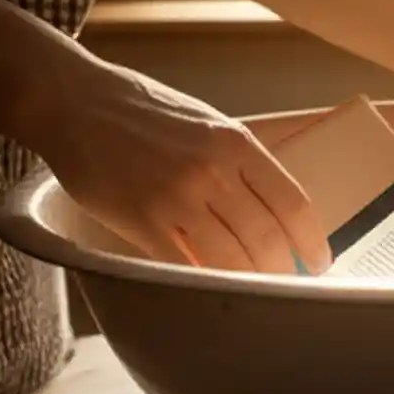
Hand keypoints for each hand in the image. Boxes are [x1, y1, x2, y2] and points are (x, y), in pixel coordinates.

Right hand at [32, 62, 328, 274]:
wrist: (74, 102)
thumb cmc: (144, 113)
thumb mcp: (208, 123)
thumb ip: (242, 163)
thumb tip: (279, 211)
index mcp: (236, 143)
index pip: (294, 204)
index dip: (312, 241)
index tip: (319, 262)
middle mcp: (213, 170)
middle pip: (268, 238)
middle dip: (283, 270)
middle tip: (285, 285)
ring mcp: (176, 197)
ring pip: (232, 258)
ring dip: (249, 281)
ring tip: (254, 291)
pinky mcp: (141, 220)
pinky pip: (185, 264)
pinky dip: (203, 281)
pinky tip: (212, 288)